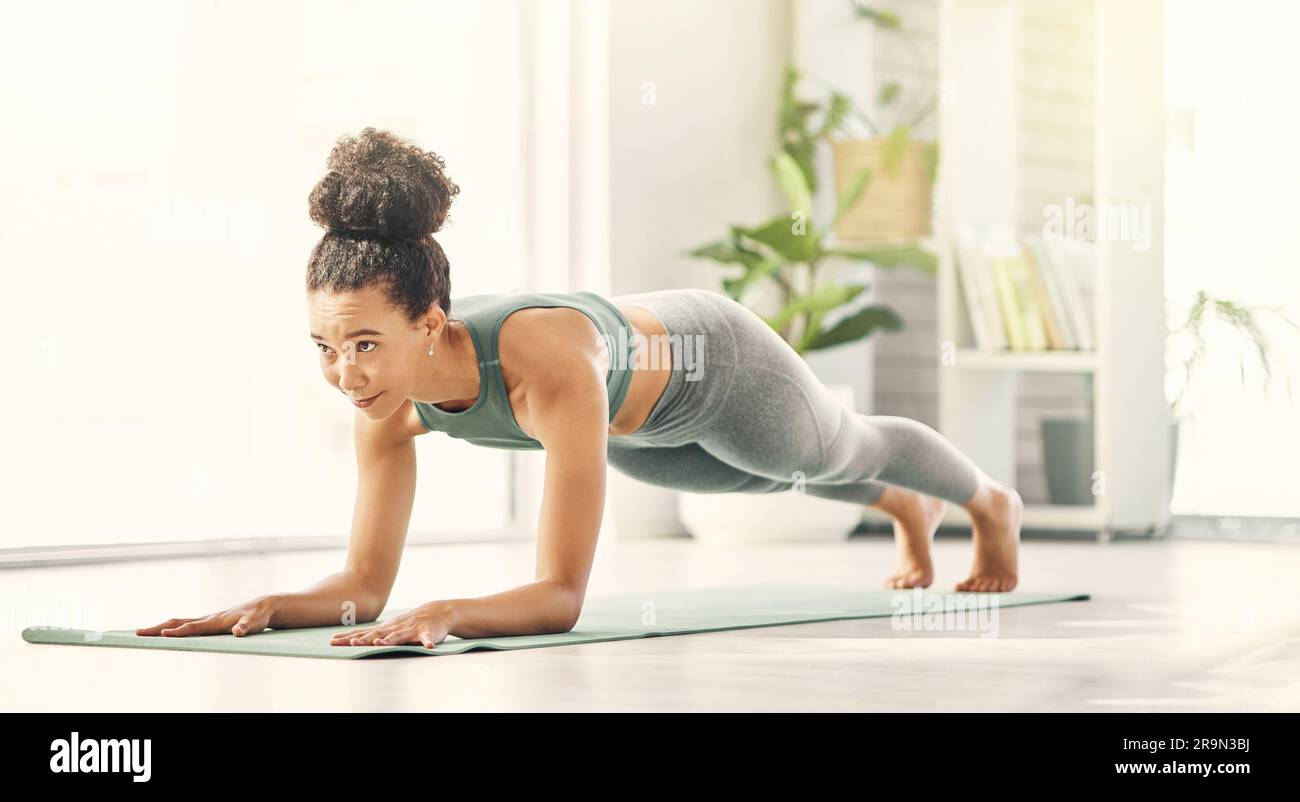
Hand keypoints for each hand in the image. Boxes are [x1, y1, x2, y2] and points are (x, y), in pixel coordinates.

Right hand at [135, 594, 279, 637]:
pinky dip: (172, 628)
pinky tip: (165, 633)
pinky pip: (186, 624)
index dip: (179, 632)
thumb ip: (246, 628)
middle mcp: (208, 619)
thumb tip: (238, 632)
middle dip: (158, 628)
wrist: (264, 605)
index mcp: (215, 621)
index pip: (193, 627)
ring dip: (161, 627)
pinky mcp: (209, 622)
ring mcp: (207, 619)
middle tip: (137, 633)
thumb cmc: (258, 617)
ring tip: (143, 632)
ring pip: (179, 622)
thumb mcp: (254, 624)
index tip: (163, 634)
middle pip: (178, 622)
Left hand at [329, 600, 454, 648]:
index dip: (348, 638)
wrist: (437, 612)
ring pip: (399, 636)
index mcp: (385, 629)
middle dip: (364, 639)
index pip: (363, 634)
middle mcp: (395, 629)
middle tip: (351, 643)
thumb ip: (372, 635)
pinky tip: (427, 646)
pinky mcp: (427, 633)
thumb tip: (348, 639)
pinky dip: (427, 641)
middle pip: (377, 635)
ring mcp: (411, 630)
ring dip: (390, 640)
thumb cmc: (409, 624)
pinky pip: (427, 638)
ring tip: (379, 644)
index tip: (333, 642)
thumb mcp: (389, 628)